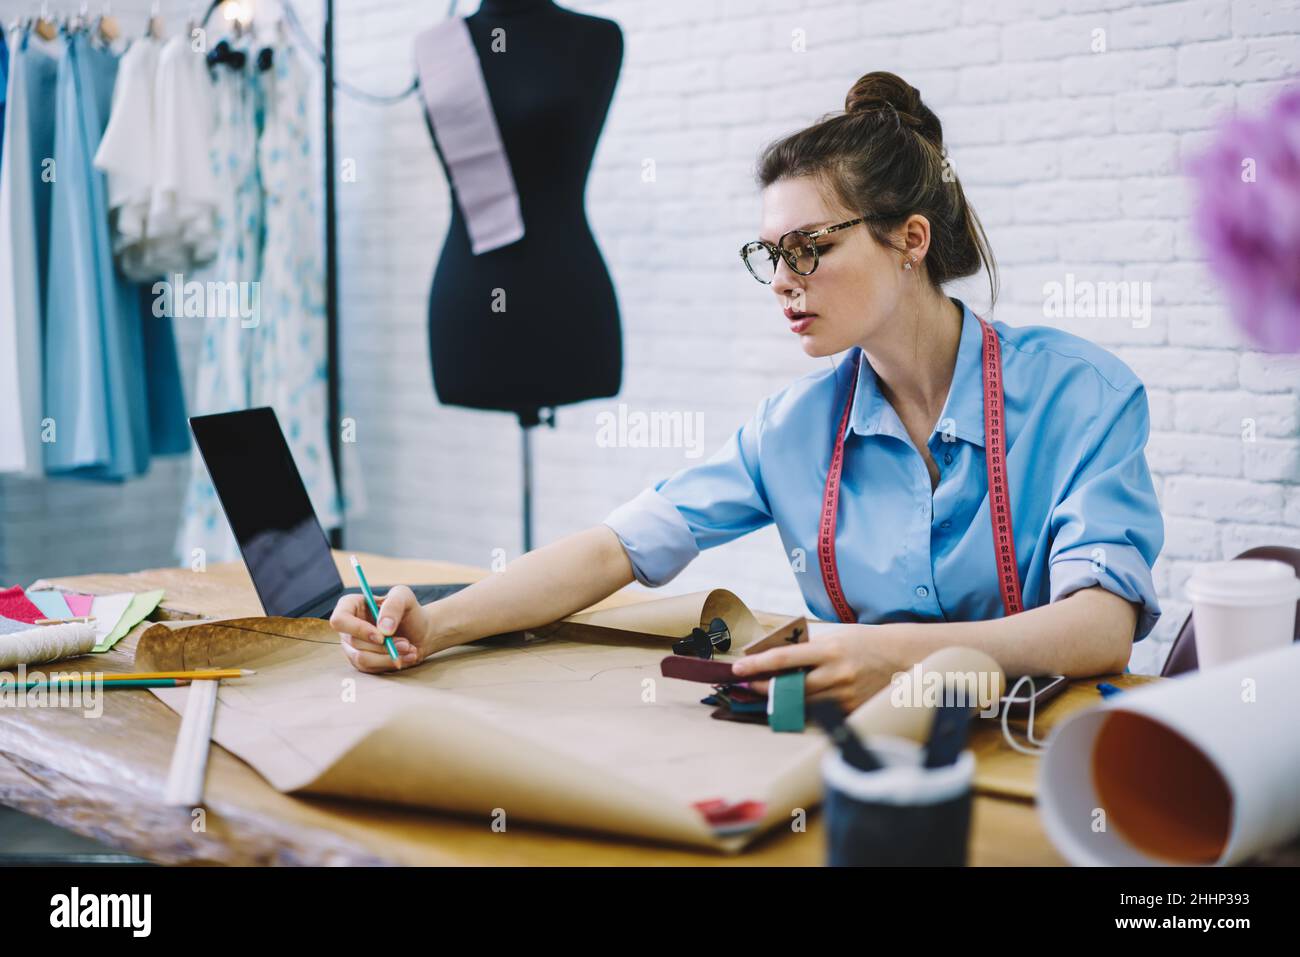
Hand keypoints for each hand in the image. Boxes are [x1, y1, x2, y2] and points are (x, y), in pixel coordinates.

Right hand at [330, 584, 430, 672]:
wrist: (421, 631)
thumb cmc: (409, 611)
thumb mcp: (404, 597)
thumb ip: (394, 605)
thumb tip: (383, 629)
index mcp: (351, 606)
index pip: (340, 620)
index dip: (358, 629)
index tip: (381, 636)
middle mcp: (348, 627)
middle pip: (353, 643)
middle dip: (383, 646)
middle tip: (406, 644)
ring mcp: (352, 646)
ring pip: (362, 659)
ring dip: (388, 656)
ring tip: (410, 648)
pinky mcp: (362, 661)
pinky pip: (370, 669)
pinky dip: (391, 663)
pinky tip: (407, 657)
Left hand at [730, 624, 902, 712]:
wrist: (904, 658)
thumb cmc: (865, 642)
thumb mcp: (836, 635)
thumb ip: (808, 646)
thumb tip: (774, 653)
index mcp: (830, 650)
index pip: (784, 658)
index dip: (757, 665)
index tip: (737, 668)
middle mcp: (837, 674)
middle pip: (789, 687)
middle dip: (764, 687)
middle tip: (747, 684)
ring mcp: (845, 695)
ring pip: (802, 704)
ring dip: (781, 699)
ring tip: (766, 693)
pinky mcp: (852, 710)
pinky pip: (820, 712)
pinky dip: (805, 707)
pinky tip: (795, 702)